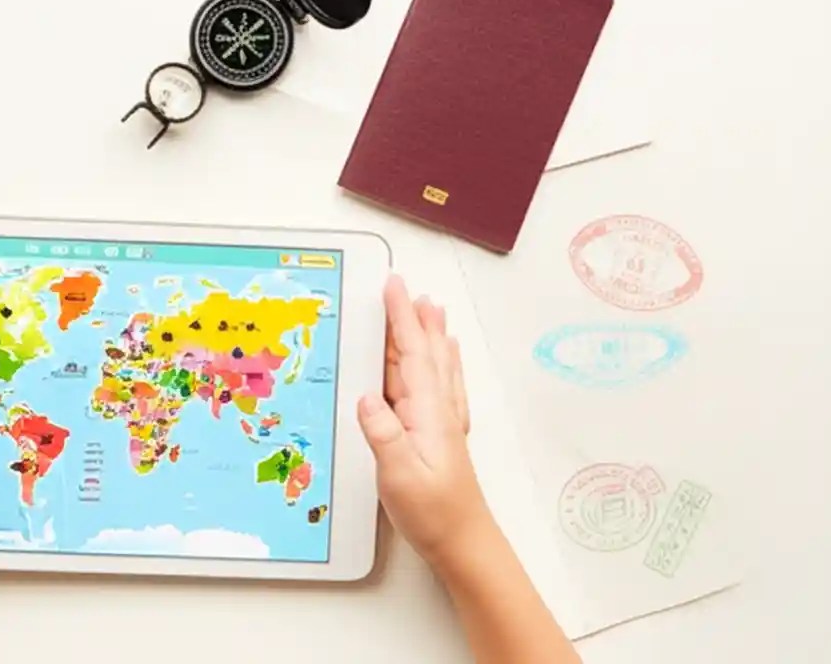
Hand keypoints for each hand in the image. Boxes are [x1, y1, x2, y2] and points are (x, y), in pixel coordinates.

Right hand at [357, 275, 493, 566]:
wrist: (464, 544)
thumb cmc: (434, 513)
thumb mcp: (400, 475)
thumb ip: (383, 434)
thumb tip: (366, 396)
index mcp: (428, 412)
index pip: (412, 354)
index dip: (401, 318)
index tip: (393, 287)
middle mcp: (438, 410)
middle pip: (425, 352)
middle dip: (414, 318)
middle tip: (406, 287)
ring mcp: (442, 422)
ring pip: (434, 366)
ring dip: (429, 335)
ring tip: (429, 307)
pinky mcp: (441, 436)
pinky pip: (440, 385)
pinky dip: (440, 363)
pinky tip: (444, 358)